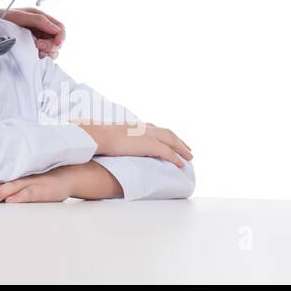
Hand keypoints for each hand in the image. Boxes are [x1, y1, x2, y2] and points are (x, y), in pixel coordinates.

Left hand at [0, 6, 64, 58]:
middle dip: (51, 45)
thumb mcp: (20, 17)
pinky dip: (43, 56)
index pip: (59, 27)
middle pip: (57, 40)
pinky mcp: (31, 48)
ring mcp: (36, 39)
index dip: (60, 36)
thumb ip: (39, 20)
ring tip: (36, 50)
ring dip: (48, 52)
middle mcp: (40, 29)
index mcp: (40, 18)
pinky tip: (35, 55)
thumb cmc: (1, 18)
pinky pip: (44, 55)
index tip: (56, 43)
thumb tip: (57, 29)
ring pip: (52, 49)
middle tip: (38, 46)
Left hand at [0, 169, 73, 203]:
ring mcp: (29, 184)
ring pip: (10, 188)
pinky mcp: (40, 190)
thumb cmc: (42, 181)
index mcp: (13, 179)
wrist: (66, 176)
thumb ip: (10, 187)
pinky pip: (28, 193)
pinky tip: (10, 201)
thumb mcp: (25, 183)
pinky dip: (18, 197)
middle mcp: (18, 180)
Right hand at [77, 122, 192, 167]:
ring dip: (182, 149)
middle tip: (187, 149)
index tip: (171, 139)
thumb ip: (116, 140)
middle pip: (168, 133)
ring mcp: (149, 136)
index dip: (164, 134)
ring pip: (172, 141)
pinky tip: (181, 164)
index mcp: (136, 126)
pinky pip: (168, 153)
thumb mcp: (110, 137)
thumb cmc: (100, 138)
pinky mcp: (150, 146)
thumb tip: (110, 145)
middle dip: (179, 141)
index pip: (155, 128)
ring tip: (189, 157)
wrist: (100, 136)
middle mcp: (145, 128)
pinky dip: (176, 158)